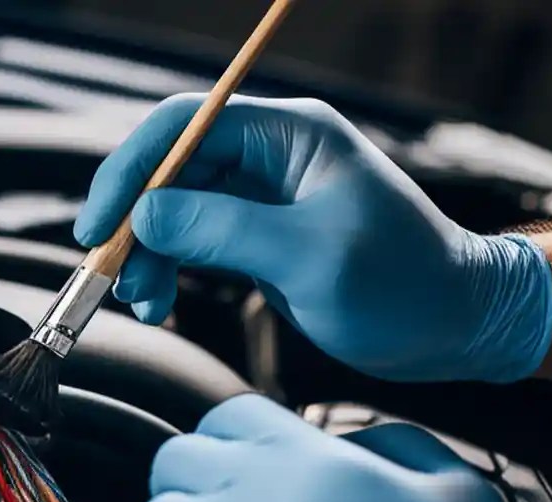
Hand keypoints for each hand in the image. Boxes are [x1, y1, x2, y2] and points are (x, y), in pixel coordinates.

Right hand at [74, 95, 551, 382]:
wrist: (453, 325)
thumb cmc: (402, 286)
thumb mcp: (309, 258)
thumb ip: (222, 230)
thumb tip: (144, 217)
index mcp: (290, 135)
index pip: (184, 125)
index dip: (131, 170)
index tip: (98, 225)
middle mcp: (270, 154)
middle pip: (169, 168)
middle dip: (132, 221)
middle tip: (111, 274)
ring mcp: (261, 194)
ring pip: (172, 207)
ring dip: (146, 253)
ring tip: (143, 301)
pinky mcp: (256, 234)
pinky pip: (190, 238)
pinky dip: (166, 268)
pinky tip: (160, 302)